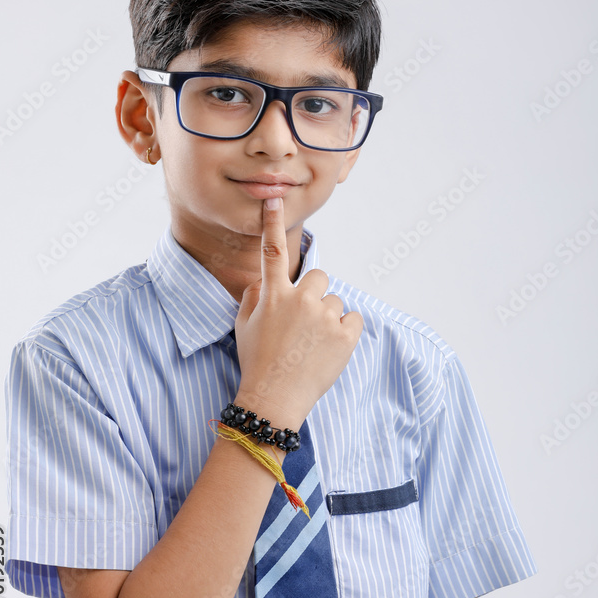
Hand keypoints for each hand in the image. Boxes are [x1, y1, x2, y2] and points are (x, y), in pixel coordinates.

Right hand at [234, 197, 362, 426]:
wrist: (274, 398)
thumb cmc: (257, 361)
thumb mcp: (244, 325)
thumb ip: (254, 296)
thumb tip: (264, 280)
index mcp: (273, 295)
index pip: (272, 252)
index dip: (272, 223)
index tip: (274, 199)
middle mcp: (300, 300)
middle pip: (319, 277)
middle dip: (313, 295)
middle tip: (303, 323)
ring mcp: (325, 317)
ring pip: (335, 301)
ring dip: (328, 317)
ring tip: (312, 344)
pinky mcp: (346, 335)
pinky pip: (353, 319)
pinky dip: (345, 331)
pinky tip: (329, 348)